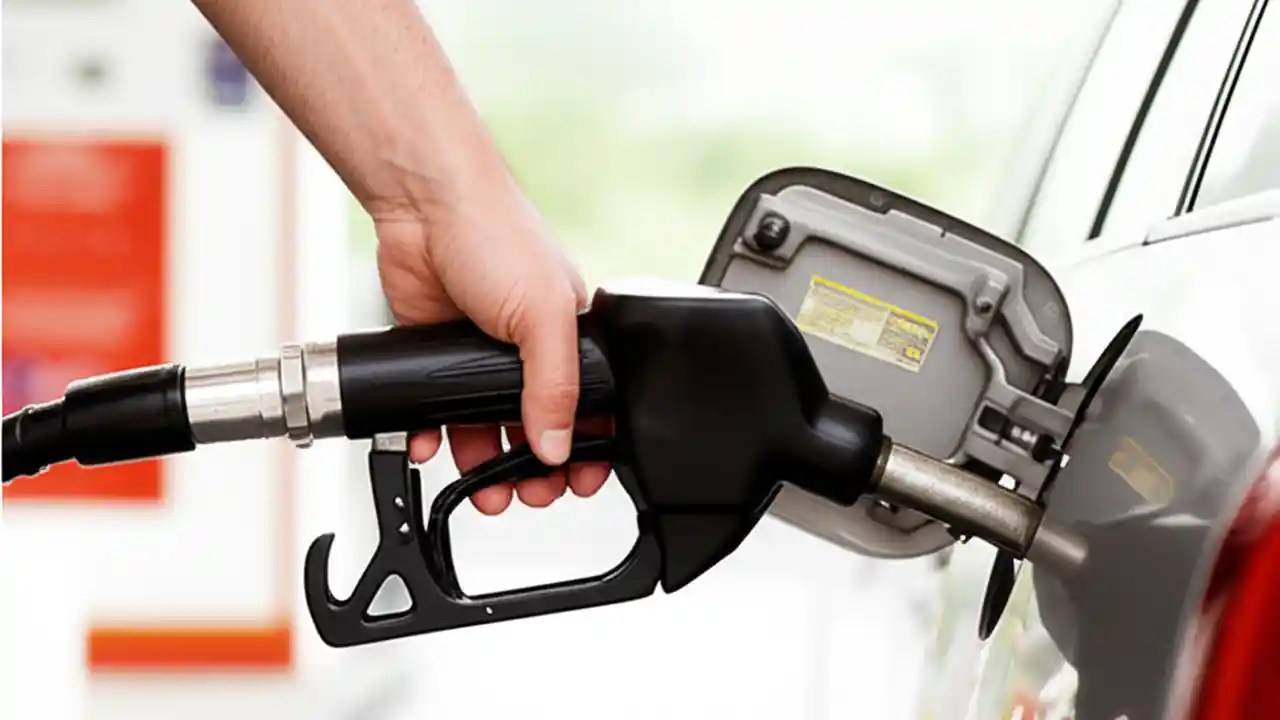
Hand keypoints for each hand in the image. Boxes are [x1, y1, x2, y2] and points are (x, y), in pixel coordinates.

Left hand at [369, 174, 610, 514]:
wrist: (423, 207)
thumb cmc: (497, 234)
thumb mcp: (545, 315)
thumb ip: (556, 386)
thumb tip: (558, 446)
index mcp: (570, 336)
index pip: (591, 407)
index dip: (589, 448)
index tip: (580, 482)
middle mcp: (527, 349)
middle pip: (537, 428)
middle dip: (535, 470)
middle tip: (528, 494)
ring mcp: (479, 355)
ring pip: (487, 429)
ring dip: (485, 467)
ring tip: (484, 491)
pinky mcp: (436, 356)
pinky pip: (437, 412)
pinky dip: (434, 439)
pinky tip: (432, 451)